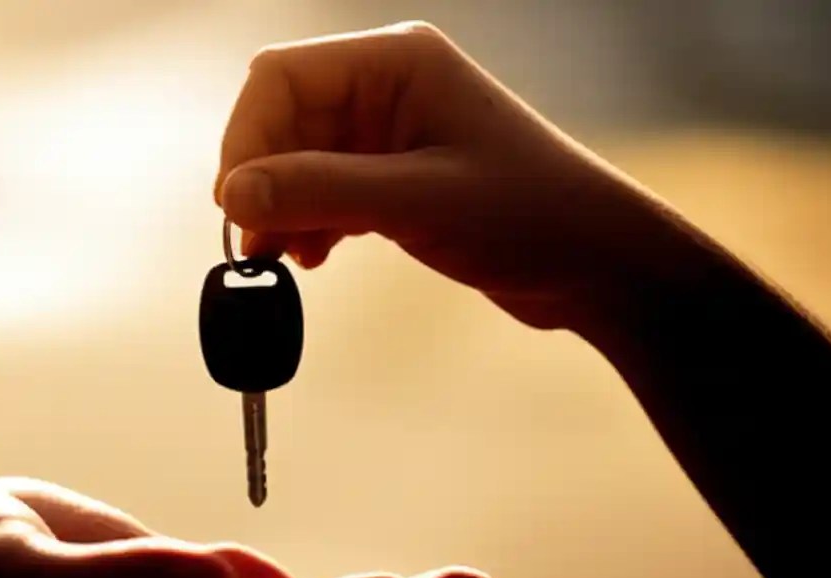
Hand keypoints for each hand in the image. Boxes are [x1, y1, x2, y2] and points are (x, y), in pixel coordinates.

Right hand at [215, 21, 691, 328]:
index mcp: (396, 62)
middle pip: (281, 118)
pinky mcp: (394, 177)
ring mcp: (390, 133)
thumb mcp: (418, 202)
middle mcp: (387, 86)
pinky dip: (308, 221)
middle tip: (255, 243)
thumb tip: (233, 197)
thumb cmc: (531, 215)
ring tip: (283, 257)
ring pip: (297, 159)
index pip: (279, 77)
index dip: (245, 139)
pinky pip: (323, 189)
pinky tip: (315, 256)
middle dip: (260, 179)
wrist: (597, 263)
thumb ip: (320, 192)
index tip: (234, 207)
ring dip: (280, 207)